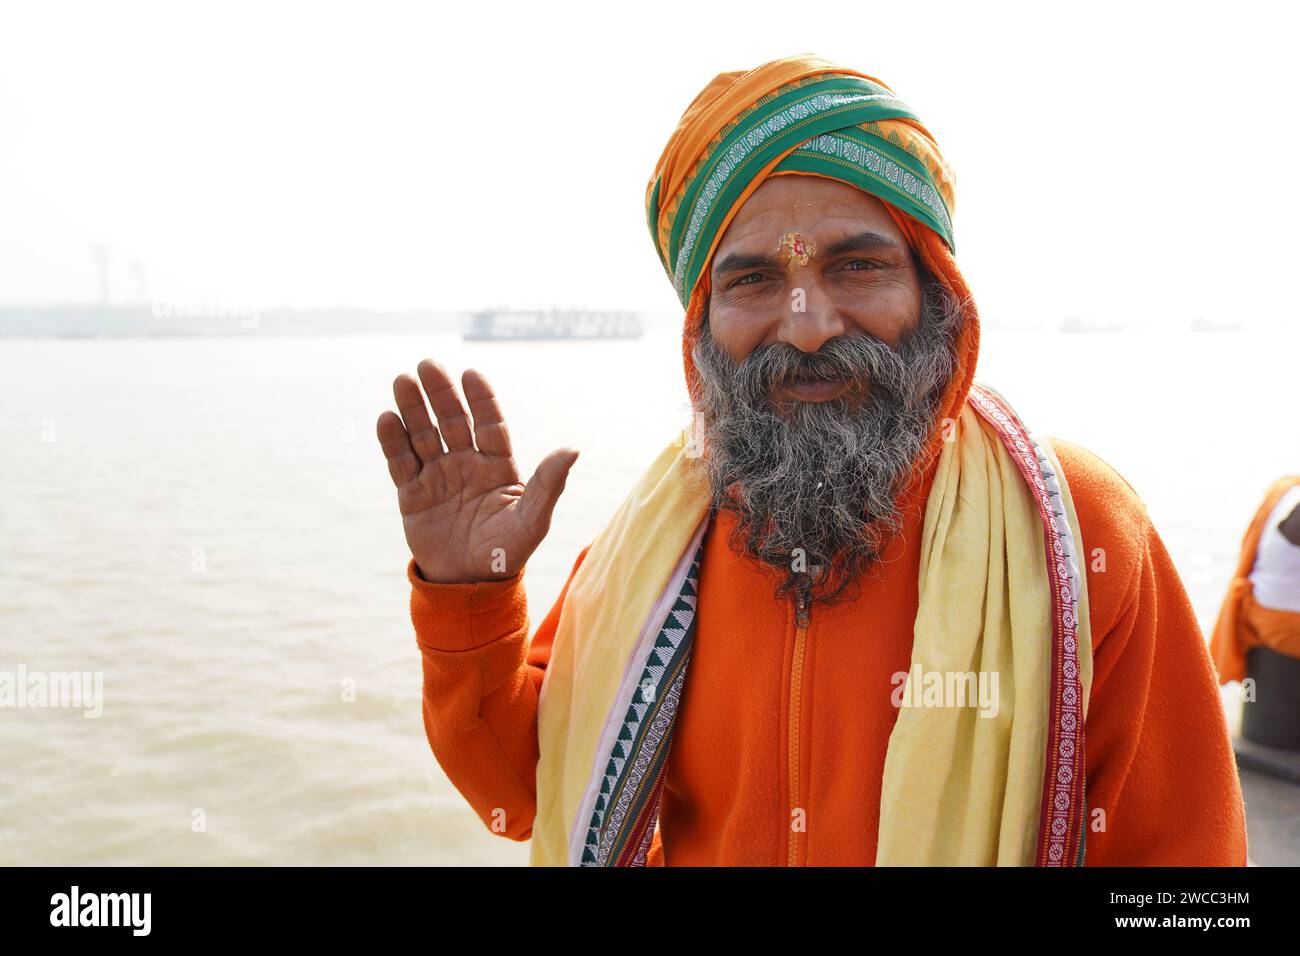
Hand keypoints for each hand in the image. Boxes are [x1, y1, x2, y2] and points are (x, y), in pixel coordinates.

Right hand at [376, 359, 578, 582]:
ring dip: (413, 409)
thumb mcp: (532, 520)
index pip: (490, 424)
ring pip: (423, 435)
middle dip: (441, 394)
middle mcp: (467, 464)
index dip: (481, 400)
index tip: (471, 374)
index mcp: (498, 466)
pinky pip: (401, 463)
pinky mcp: (412, 494)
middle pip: (452, 421)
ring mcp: (438, 476)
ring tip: (402, 381)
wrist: (470, 585)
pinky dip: (393, 441)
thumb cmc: (507, 552)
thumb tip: (573, 449)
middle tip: (427, 365)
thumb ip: (549, 484)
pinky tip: (387, 418)